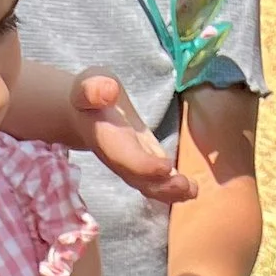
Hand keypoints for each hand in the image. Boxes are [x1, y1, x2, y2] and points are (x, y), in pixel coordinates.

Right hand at [69, 68, 195, 206]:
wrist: (82, 113)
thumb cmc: (86, 96)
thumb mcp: (86, 85)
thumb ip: (92, 89)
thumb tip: (108, 91)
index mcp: (106, 140)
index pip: (125, 158)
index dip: (144, 165)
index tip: (166, 166)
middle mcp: (118, 159)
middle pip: (138, 179)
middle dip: (161, 185)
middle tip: (185, 186)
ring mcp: (131, 164)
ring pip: (148, 185)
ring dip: (170, 191)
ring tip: (192, 190)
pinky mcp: (143, 162)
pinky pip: (156, 180)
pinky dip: (173, 187)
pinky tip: (191, 189)